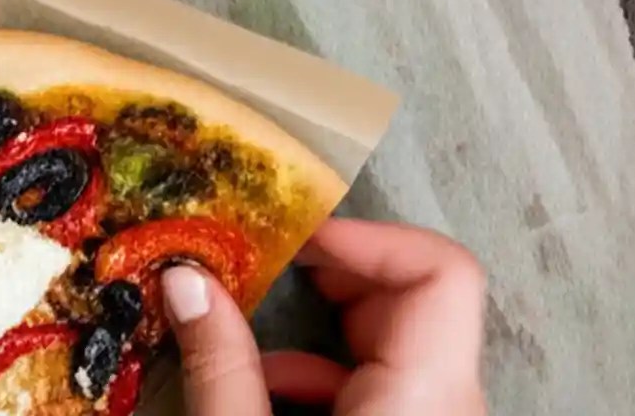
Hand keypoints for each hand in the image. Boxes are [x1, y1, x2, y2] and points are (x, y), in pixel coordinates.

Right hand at [161, 218, 486, 414]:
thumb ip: (220, 365)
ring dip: (318, 322)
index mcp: (426, 397)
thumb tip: (186, 279)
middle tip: (260, 262)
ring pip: (393, 341)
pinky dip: (323, 371)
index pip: (441, 269)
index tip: (294, 235)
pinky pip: (382, 383)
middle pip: (412, 295)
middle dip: (329, 272)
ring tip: (244, 327)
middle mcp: (449, 404)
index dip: (367, 236)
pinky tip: (264, 390)